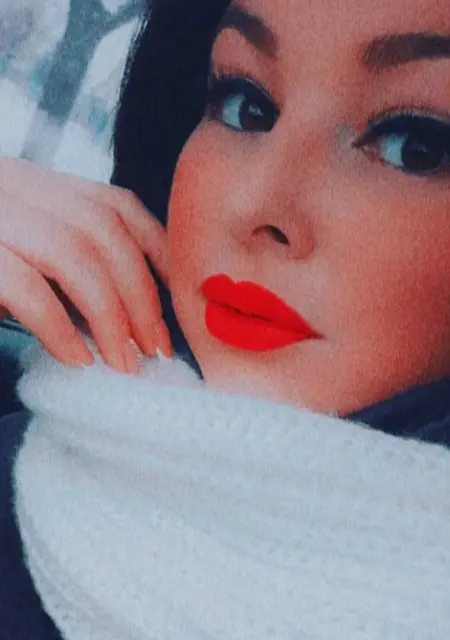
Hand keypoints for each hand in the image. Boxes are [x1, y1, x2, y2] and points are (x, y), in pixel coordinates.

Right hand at [0, 157, 172, 373]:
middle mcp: (16, 185)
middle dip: (140, 295)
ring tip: (124, 362)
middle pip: (105, 232)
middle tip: (154, 349)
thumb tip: (125, 313)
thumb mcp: (24, 246)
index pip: (117, 205)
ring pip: (73, 253)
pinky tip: (77, 357)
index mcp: (38, 183)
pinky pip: (25, 285)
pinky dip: (58, 326)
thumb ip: (66, 263)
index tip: (174, 299)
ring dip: (109, 315)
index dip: (157, 251)